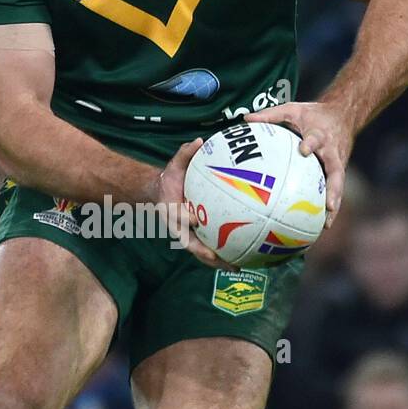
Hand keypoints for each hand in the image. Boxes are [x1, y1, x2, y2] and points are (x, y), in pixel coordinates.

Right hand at [152, 138, 231, 267]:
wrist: (163, 193)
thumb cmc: (172, 177)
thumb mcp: (175, 164)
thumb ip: (184, 153)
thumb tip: (198, 141)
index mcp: (171, 210)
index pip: (176, 215)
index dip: (183, 218)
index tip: (192, 218)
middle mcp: (179, 227)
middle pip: (190, 243)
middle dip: (203, 252)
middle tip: (217, 258)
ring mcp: (189, 235)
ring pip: (202, 252)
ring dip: (218, 261)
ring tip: (237, 267)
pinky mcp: (199, 237)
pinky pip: (213, 247)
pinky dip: (226, 254)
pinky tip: (244, 258)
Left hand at [247, 101, 353, 228]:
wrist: (343, 115)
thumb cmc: (313, 114)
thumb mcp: (293, 109)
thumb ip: (271, 115)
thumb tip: (245, 119)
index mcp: (320, 134)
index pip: (316, 139)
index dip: (311, 144)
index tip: (305, 150)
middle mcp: (333, 152)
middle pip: (336, 172)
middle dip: (333, 189)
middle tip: (329, 205)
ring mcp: (338, 163)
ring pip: (338, 186)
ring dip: (334, 205)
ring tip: (326, 225)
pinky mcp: (338, 172)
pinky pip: (335, 190)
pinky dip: (330, 207)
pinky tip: (321, 225)